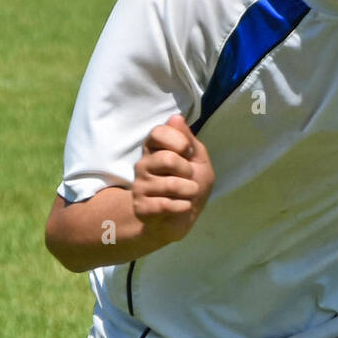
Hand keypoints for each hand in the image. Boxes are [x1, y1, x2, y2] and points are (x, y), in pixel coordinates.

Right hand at [132, 114, 215, 244]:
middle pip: (167, 159)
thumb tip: (176, 117)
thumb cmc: (190, 186)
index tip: (188, 151)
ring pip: (170, 184)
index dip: (178, 141)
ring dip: (189, 191)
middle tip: (189, 178)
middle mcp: (143, 164)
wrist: (182, 219)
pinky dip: (182, 206)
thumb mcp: (198, 160)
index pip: (158, 133)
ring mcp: (140, 186)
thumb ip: (189, 139)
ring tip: (189, 194)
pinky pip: (166, 204)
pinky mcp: (141, 207)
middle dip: (188, 171)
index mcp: (154, 148)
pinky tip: (184, 206)